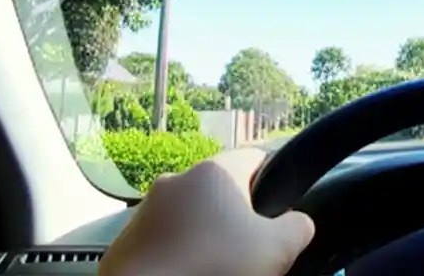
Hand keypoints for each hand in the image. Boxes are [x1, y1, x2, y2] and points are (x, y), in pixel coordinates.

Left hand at [100, 149, 314, 275]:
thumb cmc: (215, 268)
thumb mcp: (279, 248)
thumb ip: (299, 226)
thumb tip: (298, 223)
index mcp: (215, 172)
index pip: (257, 159)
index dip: (274, 184)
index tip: (278, 215)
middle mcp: (176, 180)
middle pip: (221, 193)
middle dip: (235, 218)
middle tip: (247, 252)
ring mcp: (145, 211)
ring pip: (189, 217)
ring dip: (202, 236)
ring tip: (214, 268)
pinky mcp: (124, 241)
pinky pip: (161, 242)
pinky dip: (175, 256)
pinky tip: (186, 274)